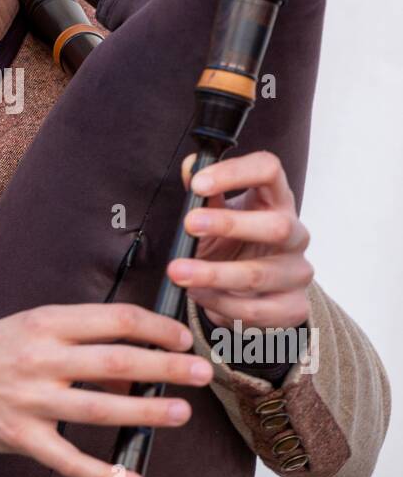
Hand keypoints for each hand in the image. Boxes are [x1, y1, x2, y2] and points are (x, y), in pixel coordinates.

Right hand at [0, 302, 214, 476]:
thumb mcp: (29, 326)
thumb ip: (76, 336)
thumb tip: (134, 350)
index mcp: (46, 323)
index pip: (115, 319)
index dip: (156, 327)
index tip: (182, 336)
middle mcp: (41, 358)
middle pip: (117, 361)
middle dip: (167, 366)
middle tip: (202, 371)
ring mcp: (30, 399)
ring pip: (100, 407)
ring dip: (147, 412)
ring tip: (179, 414)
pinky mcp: (18, 437)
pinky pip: (67, 459)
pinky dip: (102, 474)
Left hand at [167, 150, 313, 330]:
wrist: (251, 293)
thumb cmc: (232, 245)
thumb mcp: (216, 215)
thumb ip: (205, 193)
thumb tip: (191, 166)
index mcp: (276, 200)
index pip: (269, 170)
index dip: (235, 173)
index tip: (199, 184)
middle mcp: (295, 234)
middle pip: (277, 226)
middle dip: (229, 225)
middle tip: (189, 225)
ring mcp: (297, 272)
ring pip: (258, 275)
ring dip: (213, 274)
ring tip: (179, 272)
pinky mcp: (293, 307)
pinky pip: (255, 310)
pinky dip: (220, 303)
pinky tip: (198, 295)